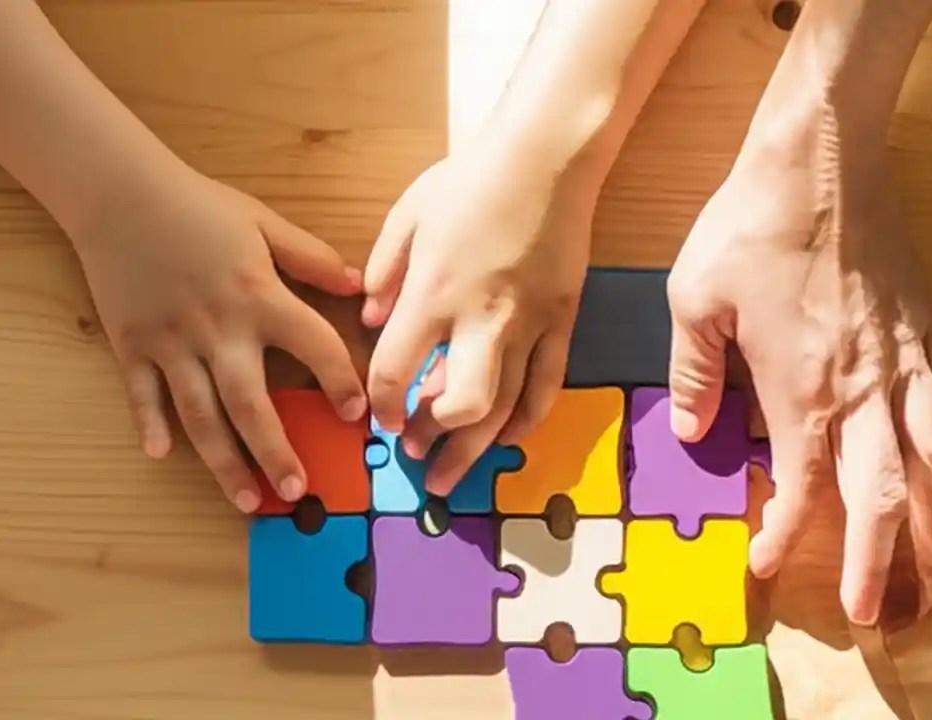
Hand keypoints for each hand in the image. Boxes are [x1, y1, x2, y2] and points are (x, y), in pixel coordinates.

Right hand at [71, 166, 365, 512]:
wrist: (119, 192)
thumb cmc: (198, 205)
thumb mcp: (264, 222)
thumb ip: (311, 257)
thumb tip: (357, 284)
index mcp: (259, 297)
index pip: (314, 346)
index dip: (340, 380)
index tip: (356, 413)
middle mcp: (218, 328)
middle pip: (251, 403)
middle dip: (276, 451)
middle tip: (297, 491)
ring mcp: (171, 341)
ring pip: (200, 414)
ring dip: (224, 462)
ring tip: (247, 500)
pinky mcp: (132, 344)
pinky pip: (142, 394)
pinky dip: (150, 425)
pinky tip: (162, 455)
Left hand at [361, 149, 592, 495]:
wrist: (547, 158)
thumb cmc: (472, 179)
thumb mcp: (408, 215)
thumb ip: (384, 271)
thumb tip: (369, 316)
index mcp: (434, 292)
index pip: (396, 369)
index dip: (381, 404)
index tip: (378, 418)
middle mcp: (481, 319)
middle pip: (460, 405)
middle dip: (432, 439)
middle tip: (414, 452)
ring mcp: (529, 325)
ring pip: (507, 406)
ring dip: (476, 447)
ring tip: (452, 473)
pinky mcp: (562, 322)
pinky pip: (548, 385)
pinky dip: (528, 420)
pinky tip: (509, 440)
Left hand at [666, 128, 931, 625]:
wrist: (821, 159)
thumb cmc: (750, 227)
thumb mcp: (693, 300)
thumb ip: (693, 375)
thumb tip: (692, 430)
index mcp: (802, 393)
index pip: (802, 492)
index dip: (785, 538)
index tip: (764, 566)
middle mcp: (863, 392)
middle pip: (882, 499)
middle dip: (880, 564)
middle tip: (880, 615)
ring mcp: (904, 363)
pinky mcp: (927, 331)